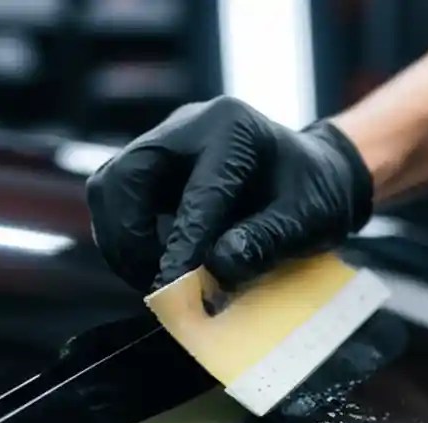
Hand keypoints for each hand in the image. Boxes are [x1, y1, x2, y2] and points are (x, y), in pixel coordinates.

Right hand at [85, 96, 373, 291]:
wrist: (317, 174)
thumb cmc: (317, 193)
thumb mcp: (307, 219)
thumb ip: (265, 241)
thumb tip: (216, 269)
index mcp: (232, 129)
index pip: (196, 193)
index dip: (182, 246)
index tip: (174, 290)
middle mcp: (188, 126)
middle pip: (125, 175)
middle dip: (129, 237)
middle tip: (155, 285)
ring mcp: (165, 143)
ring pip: (110, 186)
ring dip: (120, 240)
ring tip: (153, 279)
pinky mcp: (153, 166)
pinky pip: (118, 197)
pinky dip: (125, 236)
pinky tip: (154, 264)